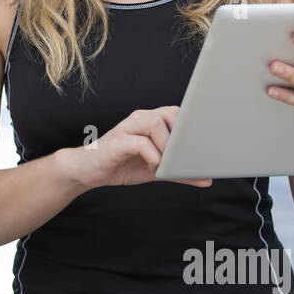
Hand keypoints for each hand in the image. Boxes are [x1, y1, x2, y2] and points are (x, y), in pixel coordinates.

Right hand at [59, 107, 212, 189]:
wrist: (87, 171)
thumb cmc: (121, 165)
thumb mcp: (155, 171)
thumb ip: (178, 173)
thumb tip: (206, 180)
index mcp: (150, 121)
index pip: (177, 114)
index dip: (191, 127)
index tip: (203, 144)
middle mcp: (139, 119)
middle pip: (169, 114)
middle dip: (180, 136)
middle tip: (182, 157)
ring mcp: (127, 128)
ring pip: (155, 122)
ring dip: (166, 145)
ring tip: (166, 163)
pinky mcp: (116, 142)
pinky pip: (139, 141)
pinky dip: (151, 154)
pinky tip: (154, 166)